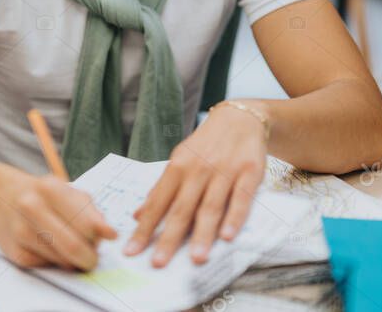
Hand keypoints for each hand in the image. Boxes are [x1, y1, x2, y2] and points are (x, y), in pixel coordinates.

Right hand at [0, 170, 116, 270]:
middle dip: (89, 257)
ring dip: (73, 261)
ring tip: (72, 248)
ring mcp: (21, 231)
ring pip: (61, 260)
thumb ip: (91, 212)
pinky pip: (47, 266)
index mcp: (50, 188)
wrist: (1, 198)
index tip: (108, 240)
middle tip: (93, 258)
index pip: (86, 223)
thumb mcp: (68, 193)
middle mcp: (31, 207)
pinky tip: (52, 250)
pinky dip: (56, 262)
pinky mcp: (15, 253)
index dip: (100, 237)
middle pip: (72, 245)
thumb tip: (110, 234)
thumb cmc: (43, 196)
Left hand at [124, 101, 268, 266]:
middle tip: (159, 263)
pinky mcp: (249, 171)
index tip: (132, 251)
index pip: (157, 202)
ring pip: (210, 206)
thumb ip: (161, 188)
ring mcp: (224, 171)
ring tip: (195, 258)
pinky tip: (227, 236)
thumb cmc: (206, 145)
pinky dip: (234, 217)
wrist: (239, 118)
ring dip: (202, 234)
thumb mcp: (180, 160)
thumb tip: (138, 214)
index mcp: (177, 167)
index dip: (144, 228)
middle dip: (169, 237)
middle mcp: (198, 169)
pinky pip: (241, 198)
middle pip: (181, 209)